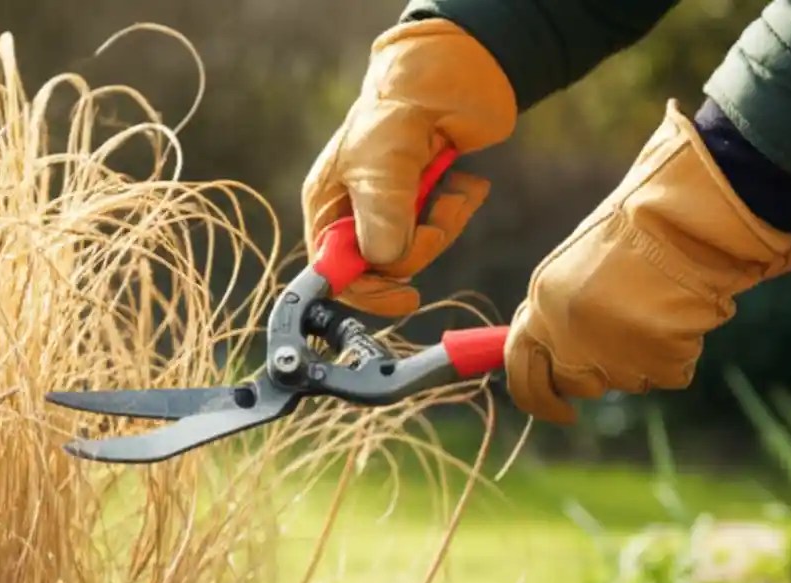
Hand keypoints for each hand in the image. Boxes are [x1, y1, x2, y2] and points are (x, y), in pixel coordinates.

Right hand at [301, 18, 516, 317]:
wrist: (450, 75)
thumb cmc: (397, 111)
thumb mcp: (381, 165)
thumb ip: (380, 219)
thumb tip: (384, 264)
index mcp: (326, 206)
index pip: (334, 273)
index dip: (366, 292)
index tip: (406, 298)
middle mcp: (353, 213)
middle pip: (382, 267)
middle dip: (418, 245)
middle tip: (435, 216)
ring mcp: (390, 209)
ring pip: (417, 251)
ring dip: (443, 224)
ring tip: (452, 190)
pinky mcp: (424, 203)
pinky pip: (441, 231)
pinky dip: (458, 208)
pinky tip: (464, 183)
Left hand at [504, 100, 790, 423]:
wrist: (685, 215)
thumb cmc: (637, 229)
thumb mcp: (578, 268)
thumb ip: (562, 314)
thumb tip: (558, 359)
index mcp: (541, 302)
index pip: (520, 369)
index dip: (537, 396)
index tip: (560, 412)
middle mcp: (565, 333)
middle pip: (576, 383)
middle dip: (602, 374)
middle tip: (630, 346)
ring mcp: (608, 351)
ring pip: (628, 379)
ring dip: (646, 355)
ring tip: (661, 304)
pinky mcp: (654, 360)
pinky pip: (670, 373)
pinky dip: (681, 352)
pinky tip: (684, 314)